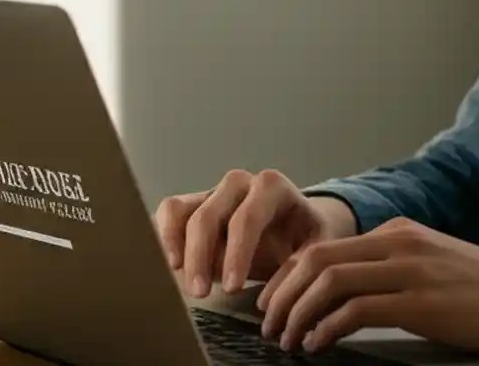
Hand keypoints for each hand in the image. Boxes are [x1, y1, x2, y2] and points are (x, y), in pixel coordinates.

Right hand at [153, 169, 357, 297]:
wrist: (293, 228)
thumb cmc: (303, 239)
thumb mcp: (315, 249)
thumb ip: (298, 267)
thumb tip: (271, 295)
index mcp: (272, 187)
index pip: (247, 219)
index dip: (236, 254)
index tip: (232, 288)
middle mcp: (239, 183)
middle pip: (208, 216)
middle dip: (200, 257)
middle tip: (200, 293)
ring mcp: (212, 191)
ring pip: (180, 210)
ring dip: (175, 248)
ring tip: (181, 281)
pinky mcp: (192, 203)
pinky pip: (168, 213)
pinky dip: (163, 238)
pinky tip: (171, 267)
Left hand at [258, 217, 478, 353]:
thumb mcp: (433, 268)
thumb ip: (394, 271)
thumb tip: (348, 298)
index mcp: (399, 233)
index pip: (324, 246)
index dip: (288, 276)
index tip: (274, 303)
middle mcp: (400, 243)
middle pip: (316, 258)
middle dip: (282, 294)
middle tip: (269, 324)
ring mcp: (411, 270)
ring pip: (329, 281)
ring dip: (297, 313)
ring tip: (287, 339)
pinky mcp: (422, 302)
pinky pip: (357, 310)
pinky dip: (327, 328)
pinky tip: (318, 345)